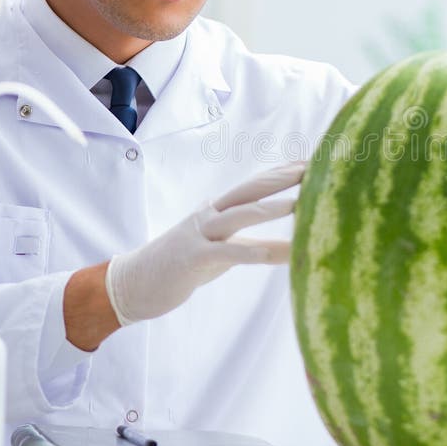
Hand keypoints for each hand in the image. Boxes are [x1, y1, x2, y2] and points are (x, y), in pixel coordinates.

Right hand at [105, 162, 304, 325]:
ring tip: (300, 204)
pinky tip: (272, 254)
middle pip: (251, 189)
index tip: (314, 161)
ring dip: (271, 207)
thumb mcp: (227, 255)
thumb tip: (296, 249)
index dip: (283, 171)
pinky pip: (226, 253)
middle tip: (314, 169)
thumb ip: (259, 248)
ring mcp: (200, 234)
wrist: (132, 284)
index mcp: (219, 210)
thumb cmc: (185, 267)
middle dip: (282, 178)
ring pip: (240, 215)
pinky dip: (252, 252)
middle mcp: (210, 215)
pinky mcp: (192, 258)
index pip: (256, 185)